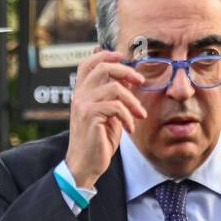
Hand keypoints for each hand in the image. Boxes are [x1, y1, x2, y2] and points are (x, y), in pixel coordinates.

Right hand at [64, 48, 147, 188]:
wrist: (85, 165)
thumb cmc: (98, 142)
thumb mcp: (108, 115)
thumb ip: (114, 98)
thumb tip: (129, 80)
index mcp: (81, 93)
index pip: (88, 63)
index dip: (106, 55)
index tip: (124, 57)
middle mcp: (80, 95)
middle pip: (103, 68)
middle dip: (126, 71)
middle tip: (140, 81)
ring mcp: (83, 105)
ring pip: (114, 87)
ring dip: (133, 101)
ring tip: (140, 114)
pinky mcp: (90, 116)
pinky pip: (116, 107)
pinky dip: (128, 117)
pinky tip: (130, 129)